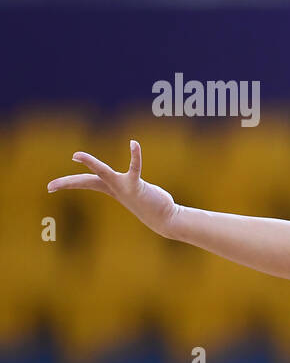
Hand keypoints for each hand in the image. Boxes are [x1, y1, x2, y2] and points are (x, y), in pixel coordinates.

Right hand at [47, 140, 180, 238]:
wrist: (166, 219)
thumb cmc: (152, 204)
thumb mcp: (136, 192)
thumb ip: (129, 185)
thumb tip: (128, 181)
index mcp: (112, 188)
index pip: (87, 183)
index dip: (69, 183)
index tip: (51, 187)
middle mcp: (115, 188)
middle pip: (88, 182)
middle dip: (68, 183)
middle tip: (50, 186)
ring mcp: (124, 188)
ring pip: (104, 174)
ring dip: (91, 164)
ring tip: (77, 155)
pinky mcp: (137, 186)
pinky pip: (134, 168)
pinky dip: (134, 155)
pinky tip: (134, 143)